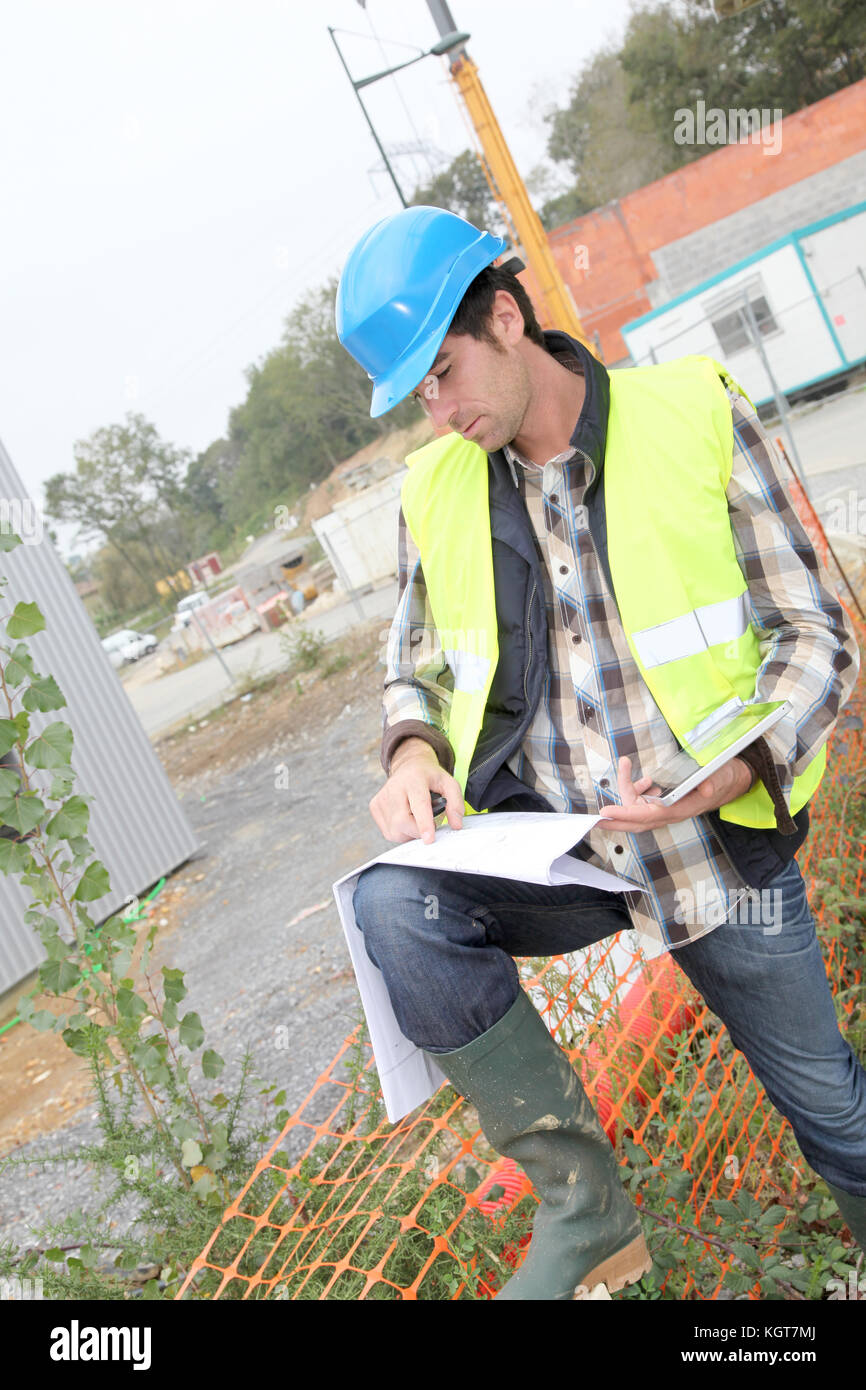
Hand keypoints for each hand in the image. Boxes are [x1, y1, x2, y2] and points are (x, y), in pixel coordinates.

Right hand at [370, 741, 463, 843]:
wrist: (408, 766)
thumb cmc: (429, 777)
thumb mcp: (449, 783)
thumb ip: (456, 803)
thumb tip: (456, 825)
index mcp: (414, 779)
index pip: (418, 804)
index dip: (424, 823)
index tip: (429, 839)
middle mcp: (394, 787)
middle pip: (403, 822)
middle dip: (418, 830)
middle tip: (428, 823)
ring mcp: (381, 797)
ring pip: (396, 831)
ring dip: (410, 831)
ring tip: (415, 815)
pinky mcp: (374, 806)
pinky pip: (389, 831)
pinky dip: (400, 830)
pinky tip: (405, 816)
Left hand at [597, 755, 752, 833]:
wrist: (731, 782)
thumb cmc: (724, 779)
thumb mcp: (721, 776)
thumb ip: (712, 781)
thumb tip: (704, 788)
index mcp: (682, 809)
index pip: (650, 815)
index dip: (627, 815)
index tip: (607, 813)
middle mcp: (671, 812)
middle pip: (637, 820)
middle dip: (615, 819)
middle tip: (596, 817)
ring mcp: (667, 808)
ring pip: (638, 807)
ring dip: (627, 790)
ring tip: (627, 765)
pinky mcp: (665, 803)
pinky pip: (644, 801)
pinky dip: (637, 789)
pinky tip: (645, 779)